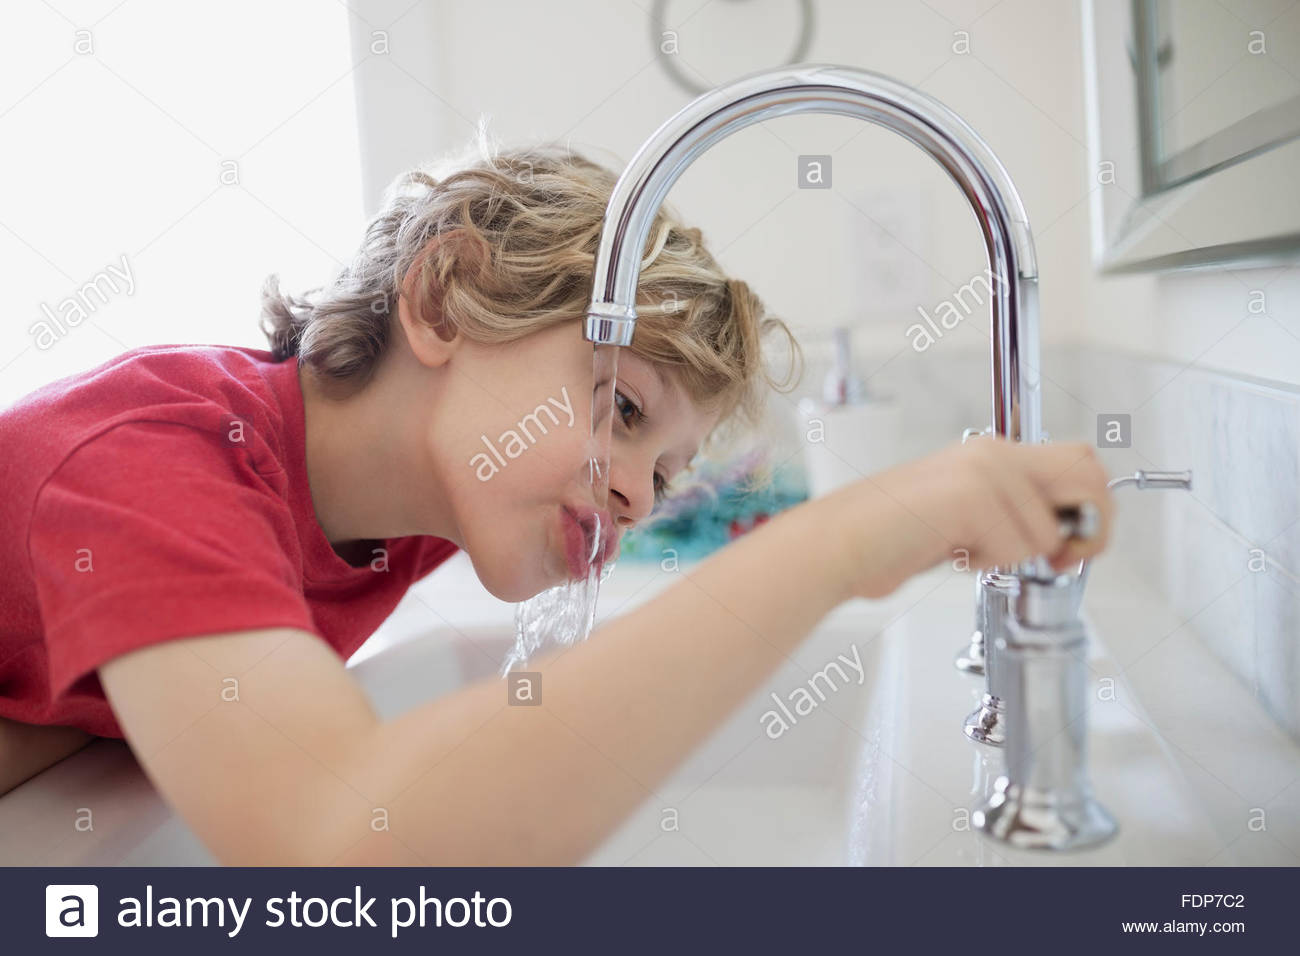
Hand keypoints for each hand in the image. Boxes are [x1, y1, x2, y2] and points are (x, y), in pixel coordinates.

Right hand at [822, 437, 1113, 599]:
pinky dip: (990, 564)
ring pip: (1050, 530)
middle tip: (1062, 561)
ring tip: (966, 552)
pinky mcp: (970, 496)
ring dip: (1016, 558)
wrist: (837, 545)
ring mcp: (983, 470)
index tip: (1071, 548)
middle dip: (1090, 528)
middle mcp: (992, 453)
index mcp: (991, 454)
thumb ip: (1012, 516)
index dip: (1092, 508)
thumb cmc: (888, 540)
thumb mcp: (965, 520)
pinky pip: (1019, 547)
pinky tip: (952, 554)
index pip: (1079, 462)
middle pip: (1089, 474)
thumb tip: (1066, 538)